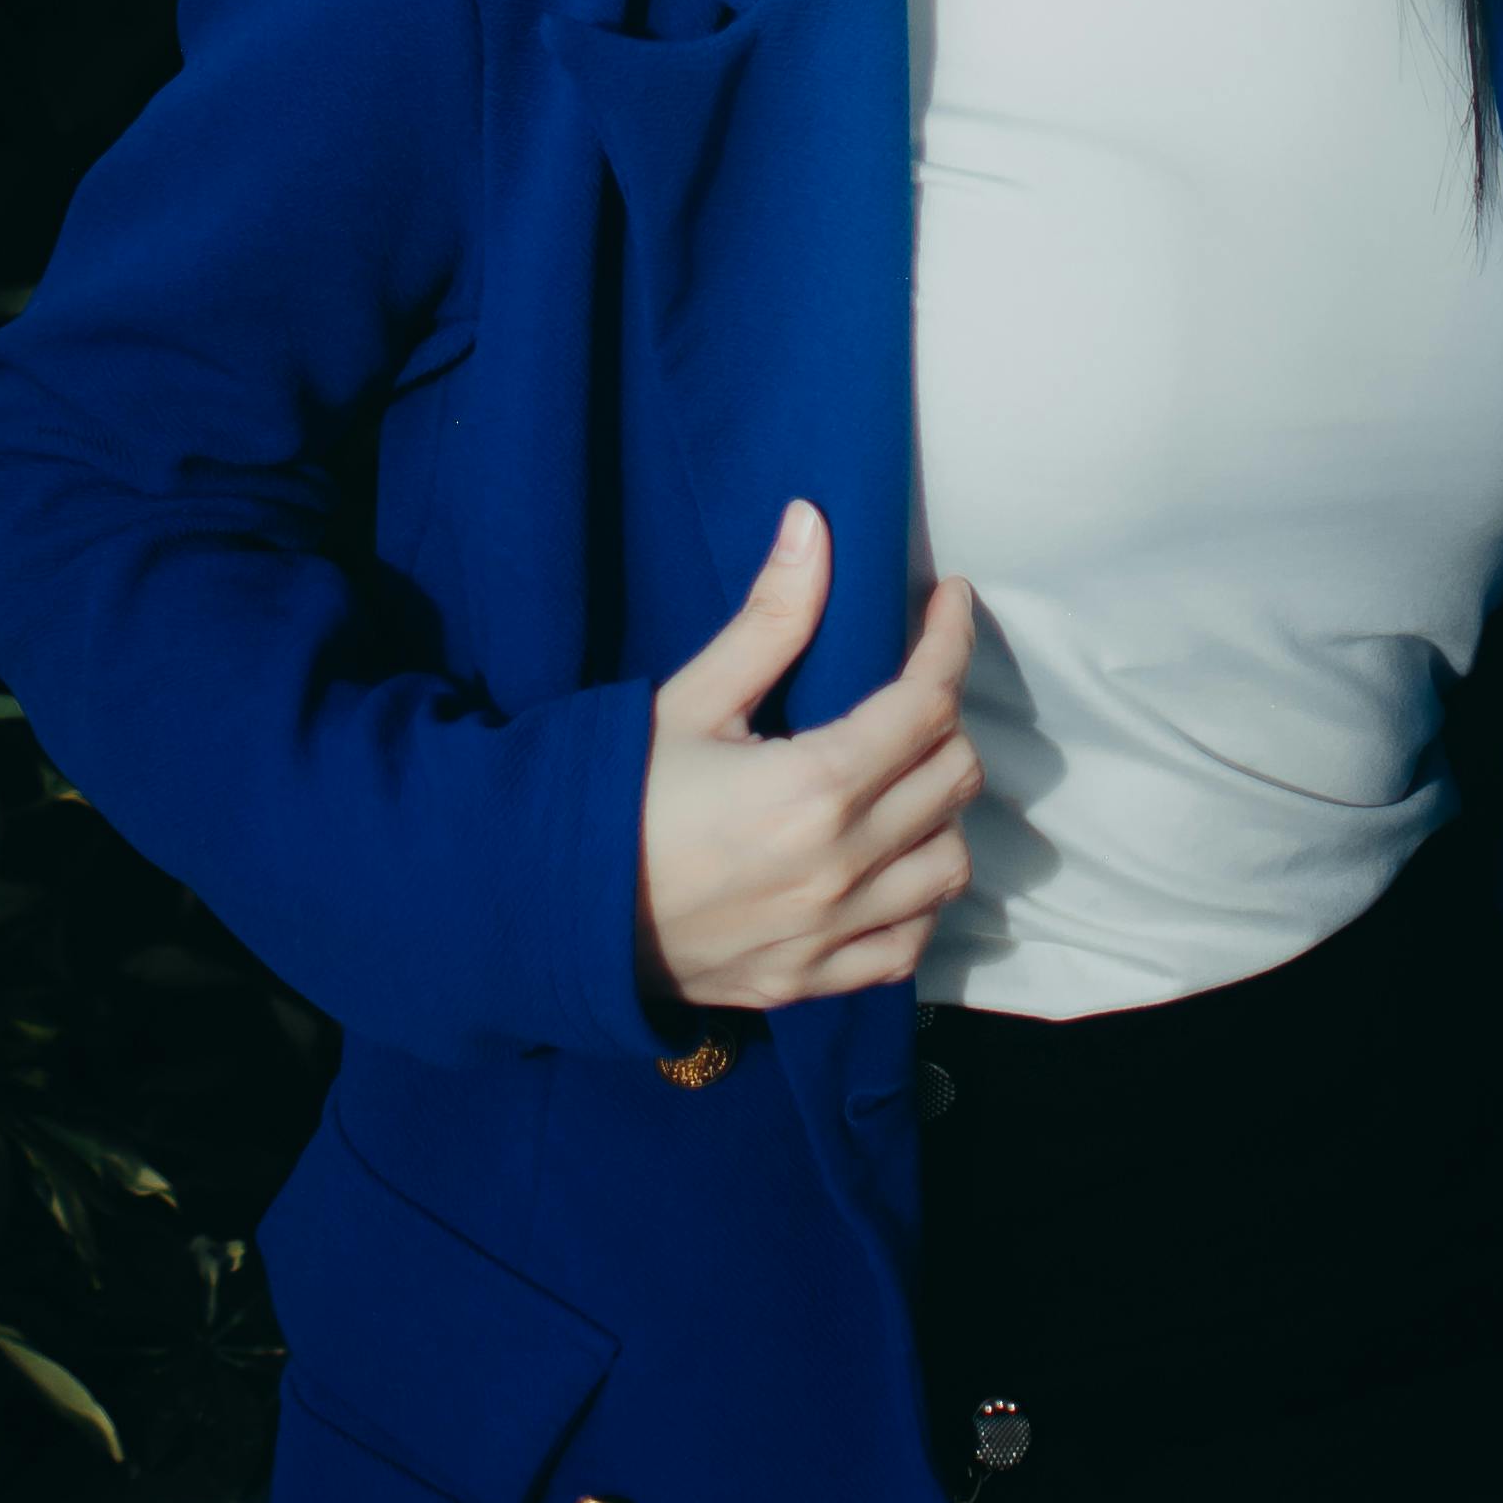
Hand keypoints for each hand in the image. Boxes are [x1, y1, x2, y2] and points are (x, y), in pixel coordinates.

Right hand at [633, 508, 984, 1018]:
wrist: (548, 914)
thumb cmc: (613, 799)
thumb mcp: (689, 700)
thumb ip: (769, 618)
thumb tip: (815, 522)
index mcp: (814, 787)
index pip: (928, 703)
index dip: (951, 641)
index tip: (950, 604)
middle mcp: (840, 866)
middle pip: (954, 778)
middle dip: (944, 718)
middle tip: (911, 690)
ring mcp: (830, 934)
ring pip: (949, 865)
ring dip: (940, 812)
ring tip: (902, 777)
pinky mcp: (810, 980)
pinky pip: (909, 945)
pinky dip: (918, 901)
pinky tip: (889, 865)